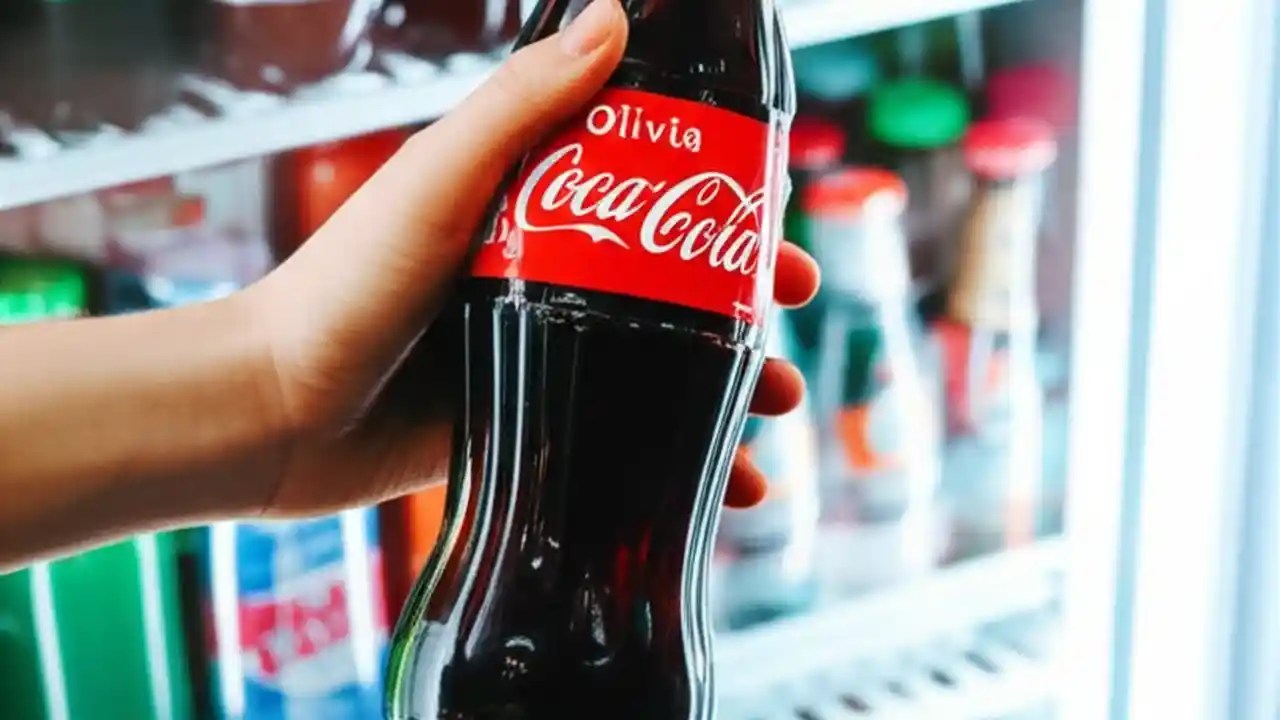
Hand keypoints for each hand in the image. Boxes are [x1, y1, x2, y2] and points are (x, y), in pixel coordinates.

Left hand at [247, 0, 818, 515]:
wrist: (271, 413)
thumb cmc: (343, 286)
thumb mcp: (440, 180)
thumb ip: (523, 106)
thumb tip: (613, 17)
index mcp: (527, 211)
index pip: (650, 200)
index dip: (723, 215)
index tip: (777, 235)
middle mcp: (539, 278)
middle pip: (669, 288)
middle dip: (743, 314)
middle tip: (794, 332)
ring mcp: (532, 355)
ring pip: (654, 368)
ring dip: (725, 392)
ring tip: (775, 415)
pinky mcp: (520, 423)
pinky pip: (614, 435)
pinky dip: (673, 458)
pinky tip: (725, 484)